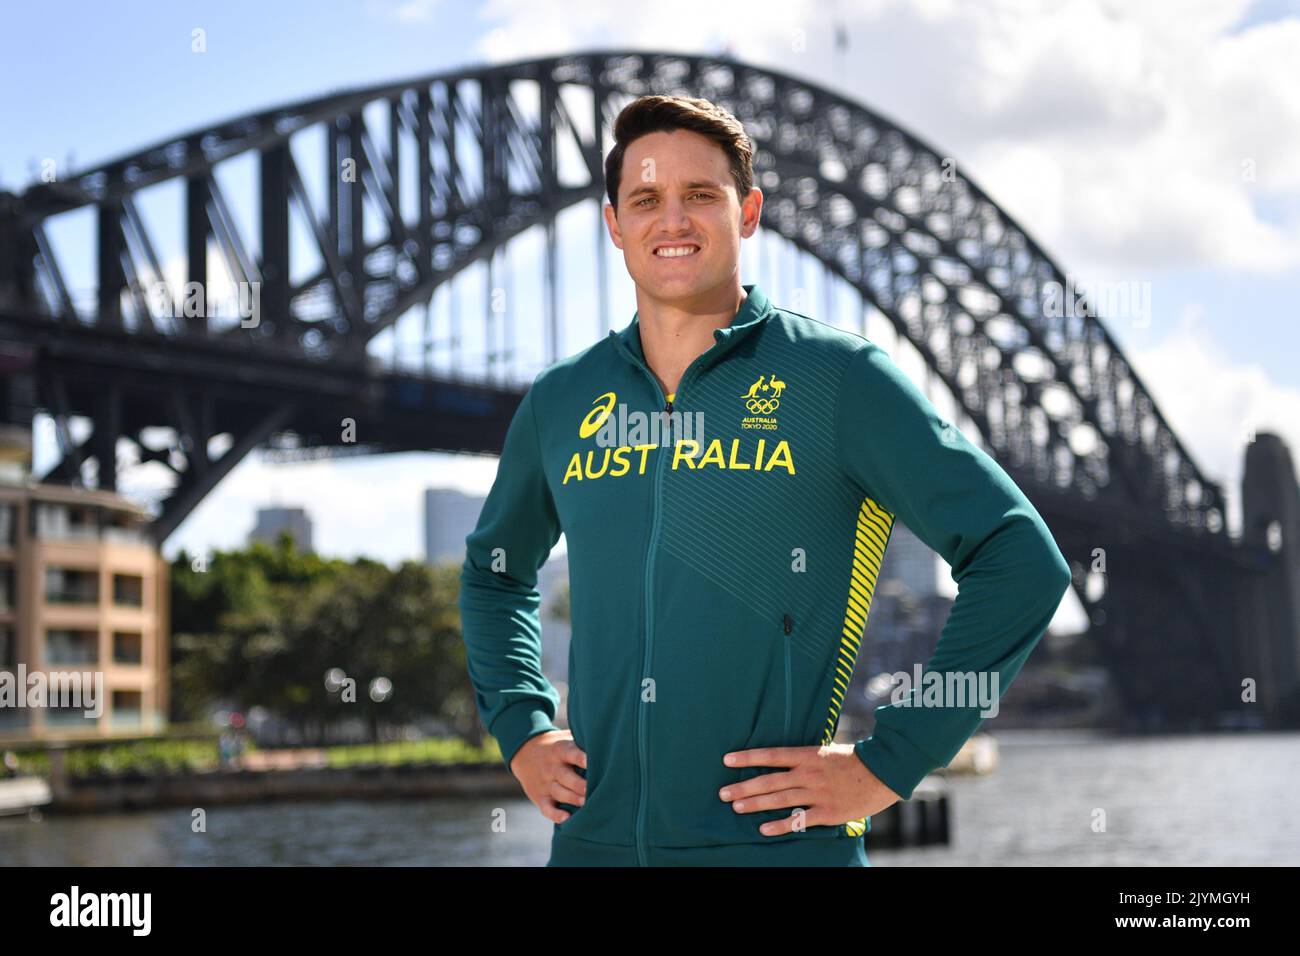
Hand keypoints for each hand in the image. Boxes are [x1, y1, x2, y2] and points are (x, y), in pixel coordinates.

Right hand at [510, 730, 587, 823]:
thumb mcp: (566, 738)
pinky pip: (546, 808)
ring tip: (586, 804)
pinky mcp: (540, 797)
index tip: (591, 762)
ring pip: (559, 792)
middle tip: (591, 789)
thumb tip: (608, 743)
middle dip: (578, 784)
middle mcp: (551, 767)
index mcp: (559, 750)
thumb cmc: (557, 746)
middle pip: (565, 776)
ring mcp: (545, 783)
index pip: (570, 752)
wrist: (525, 752)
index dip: (580, 757)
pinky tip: (566, 819)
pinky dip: (555, 815)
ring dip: (572, 798)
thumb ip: (582, 741)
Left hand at [718, 743, 899, 835]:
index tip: (727, 760)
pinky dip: (780, 825)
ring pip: (779, 800)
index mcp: (807, 755)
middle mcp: (808, 774)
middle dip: (743, 787)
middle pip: (769, 781)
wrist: (881, 774)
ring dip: (755, 804)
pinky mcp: (827, 812)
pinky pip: (799, 820)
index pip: (771, 755)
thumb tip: (779, 761)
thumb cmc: (851, 761)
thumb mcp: (824, 751)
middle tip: (723, 793)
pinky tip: (763, 829)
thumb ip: (802, 758)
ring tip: (736, 808)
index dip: (747, 757)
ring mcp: (817, 793)